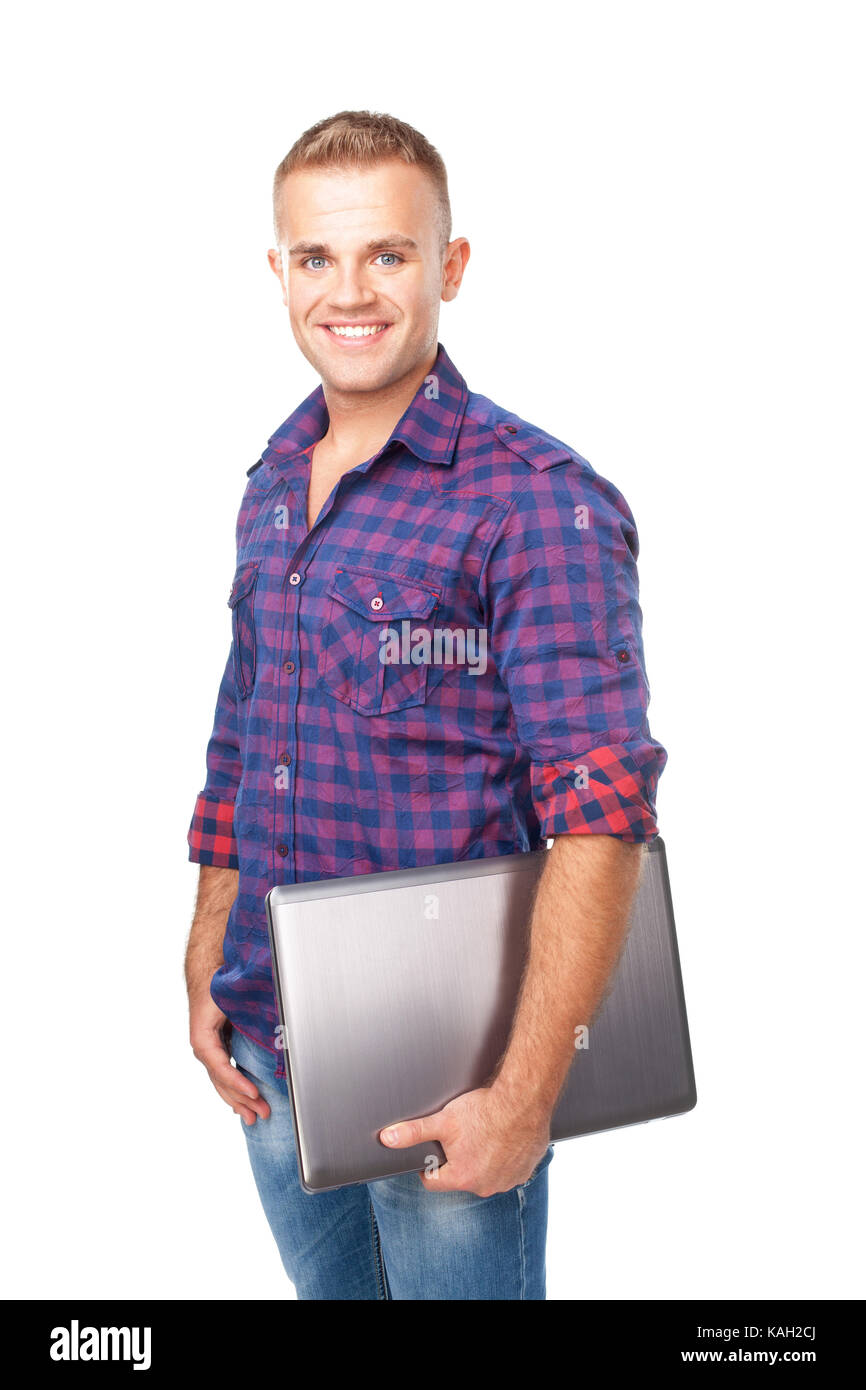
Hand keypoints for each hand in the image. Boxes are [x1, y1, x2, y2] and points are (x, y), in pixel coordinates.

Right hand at [189, 994, 269, 1125]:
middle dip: (242, 1099)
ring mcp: (209, 1049)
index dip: (237, 1082)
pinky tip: (242, 1103)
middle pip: (221, 1081)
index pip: (220, 1067)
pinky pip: (224, 1074)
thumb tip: (273, 1024)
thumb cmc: (218, 984)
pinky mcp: (218, 1048)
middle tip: (262, 1113)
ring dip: (238, 1100)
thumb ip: (246, 1014)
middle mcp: (204, 1047)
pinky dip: (234, 1089)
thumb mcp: (230, 998)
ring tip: (254, 1117)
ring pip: (222, 1082)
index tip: (254, 1093)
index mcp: (203, 1037)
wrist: (206, 972)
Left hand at [380, 1085, 549, 1195]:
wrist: (523, 1100)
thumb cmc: (485, 1110)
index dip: (429, 1166)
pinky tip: (502, 1139)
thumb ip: (413, 1132)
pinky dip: (504, 1159)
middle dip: (458, 1160)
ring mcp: (507, 1180)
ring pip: (486, 1174)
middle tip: (462, 1136)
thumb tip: (387, 1139)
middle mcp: (486, 1185)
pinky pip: (509, 1170)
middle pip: (461, 1177)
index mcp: (463, 1177)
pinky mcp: (525, 1171)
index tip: (433, 1153)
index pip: (434, 1181)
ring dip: (483, 1160)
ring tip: (484, 1136)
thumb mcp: (443, 1121)